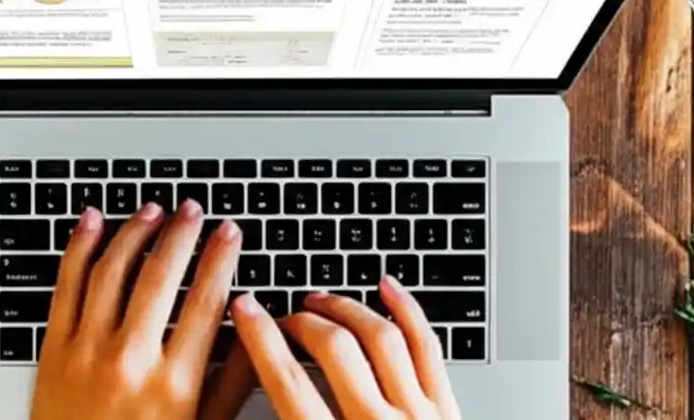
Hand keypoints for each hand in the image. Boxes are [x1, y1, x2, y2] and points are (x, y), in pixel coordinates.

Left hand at [30, 201, 241, 419]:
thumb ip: (232, 381)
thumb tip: (258, 333)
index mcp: (173, 384)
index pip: (205, 302)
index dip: (220, 258)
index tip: (230, 232)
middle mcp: (129, 362)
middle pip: (159, 277)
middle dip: (181, 234)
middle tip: (194, 210)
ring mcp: (86, 352)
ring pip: (111, 271)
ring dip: (135, 232)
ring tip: (153, 211)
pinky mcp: (53, 351)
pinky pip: (65, 286)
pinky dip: (79, 247)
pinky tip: (93, 223)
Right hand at [216, 278, 461, 419]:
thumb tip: (257, 410)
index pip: (290, 384)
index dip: (261, 339)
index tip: (244, 310)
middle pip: (334, 350)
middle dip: (300, 322)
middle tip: (279, 316)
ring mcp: (420, 415)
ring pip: (380, 336)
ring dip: (345, 309)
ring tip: (318, 300)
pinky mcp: (448, 410)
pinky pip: (427, 344)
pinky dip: (406, 308)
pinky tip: (386, 286)